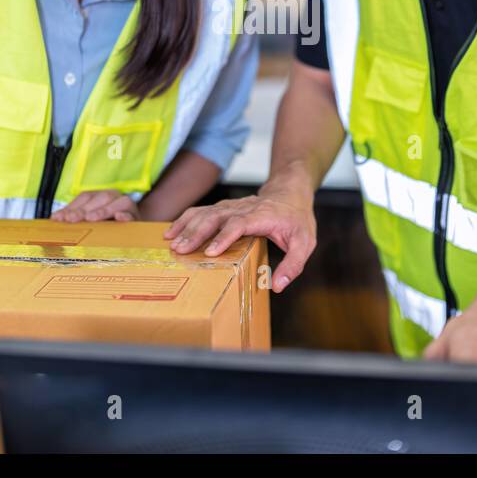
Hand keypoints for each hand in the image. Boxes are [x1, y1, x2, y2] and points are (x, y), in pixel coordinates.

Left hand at [51, 190, 138, 221]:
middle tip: (71, 219)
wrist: (134, 235)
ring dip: (103, 210)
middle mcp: (114, 197)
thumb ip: (75, 217)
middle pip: (100, 198)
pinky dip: (125, 215)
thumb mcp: (91, 221)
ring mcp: (128, 206)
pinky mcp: (137, 217)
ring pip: (117, 202)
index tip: (59, 218)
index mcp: (101, 196)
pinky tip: (119, 218)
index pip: (85, 197)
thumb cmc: (107, 227)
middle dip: (84, 209)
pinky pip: (132, 214)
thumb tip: (54, 218)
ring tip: (90, 219)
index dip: (72, 206)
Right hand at [164, 182, 315, 292]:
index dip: (225, 237)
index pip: (240, 224)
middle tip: (180, 250)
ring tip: (171, 242)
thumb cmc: (297, 218)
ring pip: (206, 212)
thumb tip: (278, 286)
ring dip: (187, 226)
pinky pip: (202, 211)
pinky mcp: (224, 207)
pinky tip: (171, 231)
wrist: (289, 191)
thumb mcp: (305, 242)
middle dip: (197, 232)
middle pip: (216, 216)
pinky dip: (185, 219)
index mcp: (262, 216)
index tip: (211, 252)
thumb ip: (293, 264)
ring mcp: (231, 206)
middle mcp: (243, 208)